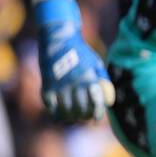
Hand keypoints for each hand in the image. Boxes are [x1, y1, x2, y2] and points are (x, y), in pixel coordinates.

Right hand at [36, 0, 114, 122]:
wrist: (58, 39)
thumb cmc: (81, 53)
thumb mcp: (96, 64)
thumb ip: (103, 82)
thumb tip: (109, 102)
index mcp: (89, 79)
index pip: (96, 104)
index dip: (97, 113)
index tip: (97, 117)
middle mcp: (74, 85)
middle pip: (81, 110)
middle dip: (85, 116)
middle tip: (85, 116)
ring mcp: (59, 86)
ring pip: (66, 111)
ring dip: (71, 116)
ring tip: (74, 115)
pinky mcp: (46, 86)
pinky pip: (52, 107)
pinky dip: (57, 112)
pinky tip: (61, 111)